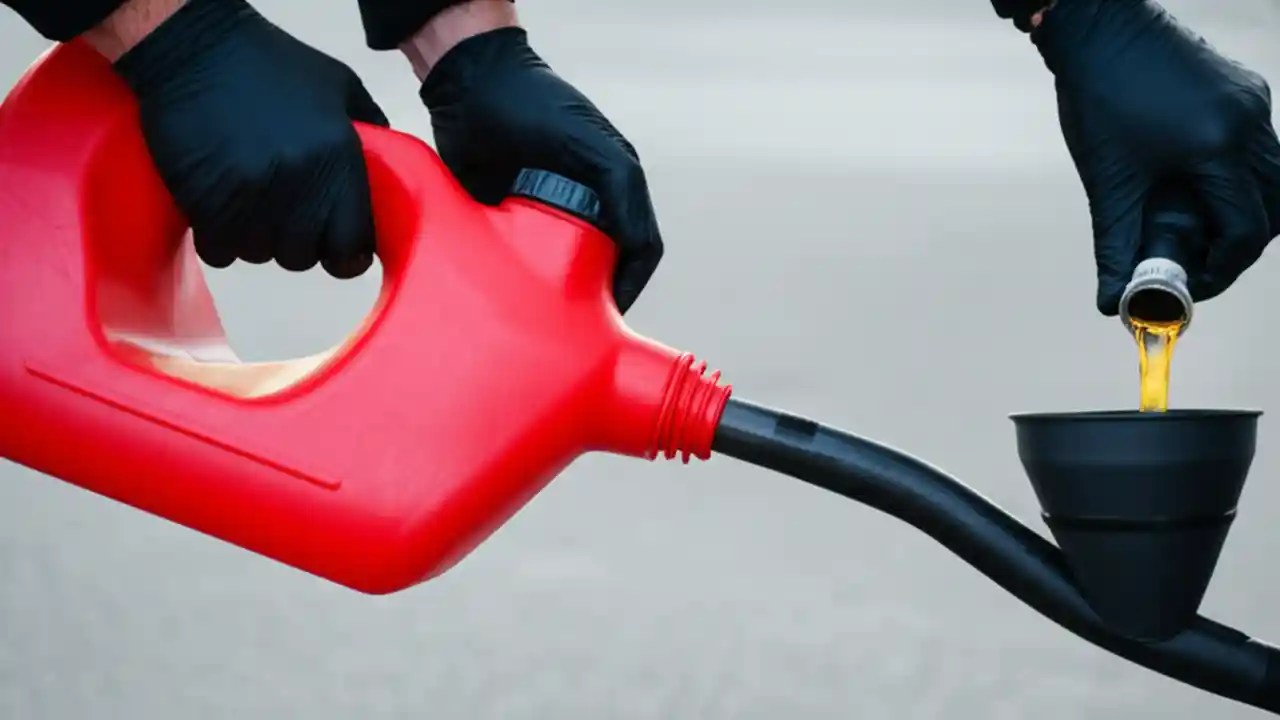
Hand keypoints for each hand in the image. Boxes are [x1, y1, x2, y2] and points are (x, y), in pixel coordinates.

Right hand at [108, 0, 388, 277]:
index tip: (333, 244)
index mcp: (339, 160)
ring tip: (248, 200)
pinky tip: (218, 207)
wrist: (194, 48)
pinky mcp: (207, 203)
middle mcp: (300, 185)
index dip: (344, 253)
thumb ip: (371, 126)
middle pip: (303, 258)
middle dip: (294, 242)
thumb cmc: (270, 64)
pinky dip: (218, 238)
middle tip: (282, 213)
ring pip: (260, 255)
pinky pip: (219, 251)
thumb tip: (392, 168)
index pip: (353, 248)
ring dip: (254, 237)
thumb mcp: (339, 85)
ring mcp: (252, 197)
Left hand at [414, 25, 661, 313]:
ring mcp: (550, 215)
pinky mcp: (511, 222)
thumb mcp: (586, 142)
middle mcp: (590, 204)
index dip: (631, 283)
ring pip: (568, 270)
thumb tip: (640, 250)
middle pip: (608, 266)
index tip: (607, 315)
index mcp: (617, 185)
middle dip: (597, 297)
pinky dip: (528, 286)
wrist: (466, 85)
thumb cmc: (531, 105)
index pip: (641, 248)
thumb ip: (621, 185)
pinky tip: (517, 302)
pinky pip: (527, 265)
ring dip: (562, 296)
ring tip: (549, 321)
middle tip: (576, 326)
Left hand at [1033, 0, 1279, 314]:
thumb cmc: (1098, 99)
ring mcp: (1254, 104)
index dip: (1222, 269)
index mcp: (1217, 148)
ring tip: (1196, 231)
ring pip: (1272, 179)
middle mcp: (1249, 124)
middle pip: (1271, 209)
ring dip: (1244, 212)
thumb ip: (1114, 246)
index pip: (1245, 230)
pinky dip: (1238, 178)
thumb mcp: (1107, 182)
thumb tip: (1109, 301)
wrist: (1098, 31)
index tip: (1192, 284)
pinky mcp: (1247, 91)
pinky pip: (1260, 147)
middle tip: (1199, 264)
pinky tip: (1196, 187)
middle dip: (1239, 245)